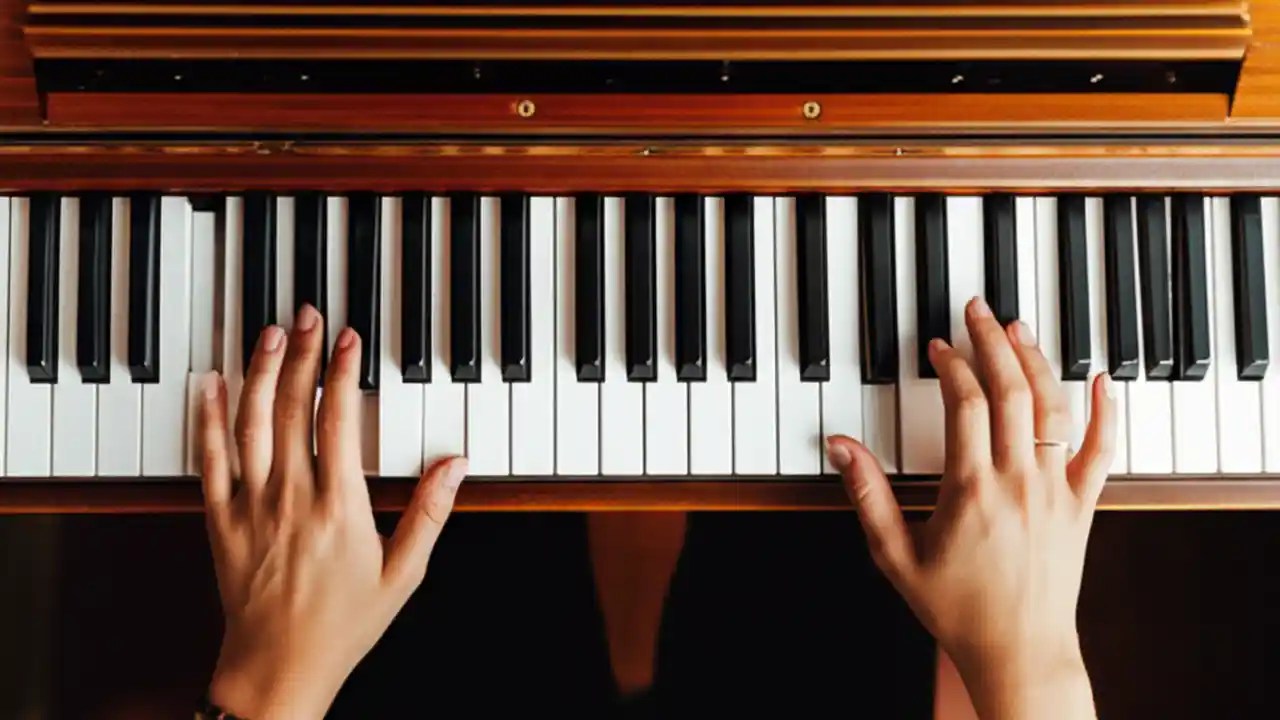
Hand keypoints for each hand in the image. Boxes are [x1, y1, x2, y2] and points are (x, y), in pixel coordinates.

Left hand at [199, 305, 467, 718]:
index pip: (339, 420)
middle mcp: (291, 498)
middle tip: (306, 315)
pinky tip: (209, 384)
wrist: (278, 668)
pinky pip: (209, 459)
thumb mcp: (404, 573)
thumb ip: (430, 513)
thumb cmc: (344, 625)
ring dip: (258, 372)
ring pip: (249, 423)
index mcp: (339, 507)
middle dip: (300, 354)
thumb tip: (456, 463)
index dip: (343, 371)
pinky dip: (207, 418)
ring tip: (267, 333)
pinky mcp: (221, 520)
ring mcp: (251, 506)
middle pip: (291, 408)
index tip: (348, 338)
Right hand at [827, 297, 1114, 719]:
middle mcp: (1020, 481)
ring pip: (1054, 408)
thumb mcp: (894, 555)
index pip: (965, 402)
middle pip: (1011, 390)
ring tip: (1018, 328)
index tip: (938, 347)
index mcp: (972, 488)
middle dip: (992, 341)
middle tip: (977, 310)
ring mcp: (1057, 491)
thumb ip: (866, 495)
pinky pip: (1103, 451)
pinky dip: (1106, 411)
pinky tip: (1103, 379)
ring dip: (1037, 361)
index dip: (951, 364)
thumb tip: (839, 446)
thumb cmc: (957, 610)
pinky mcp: (1083, 506)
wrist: (1018, 652)